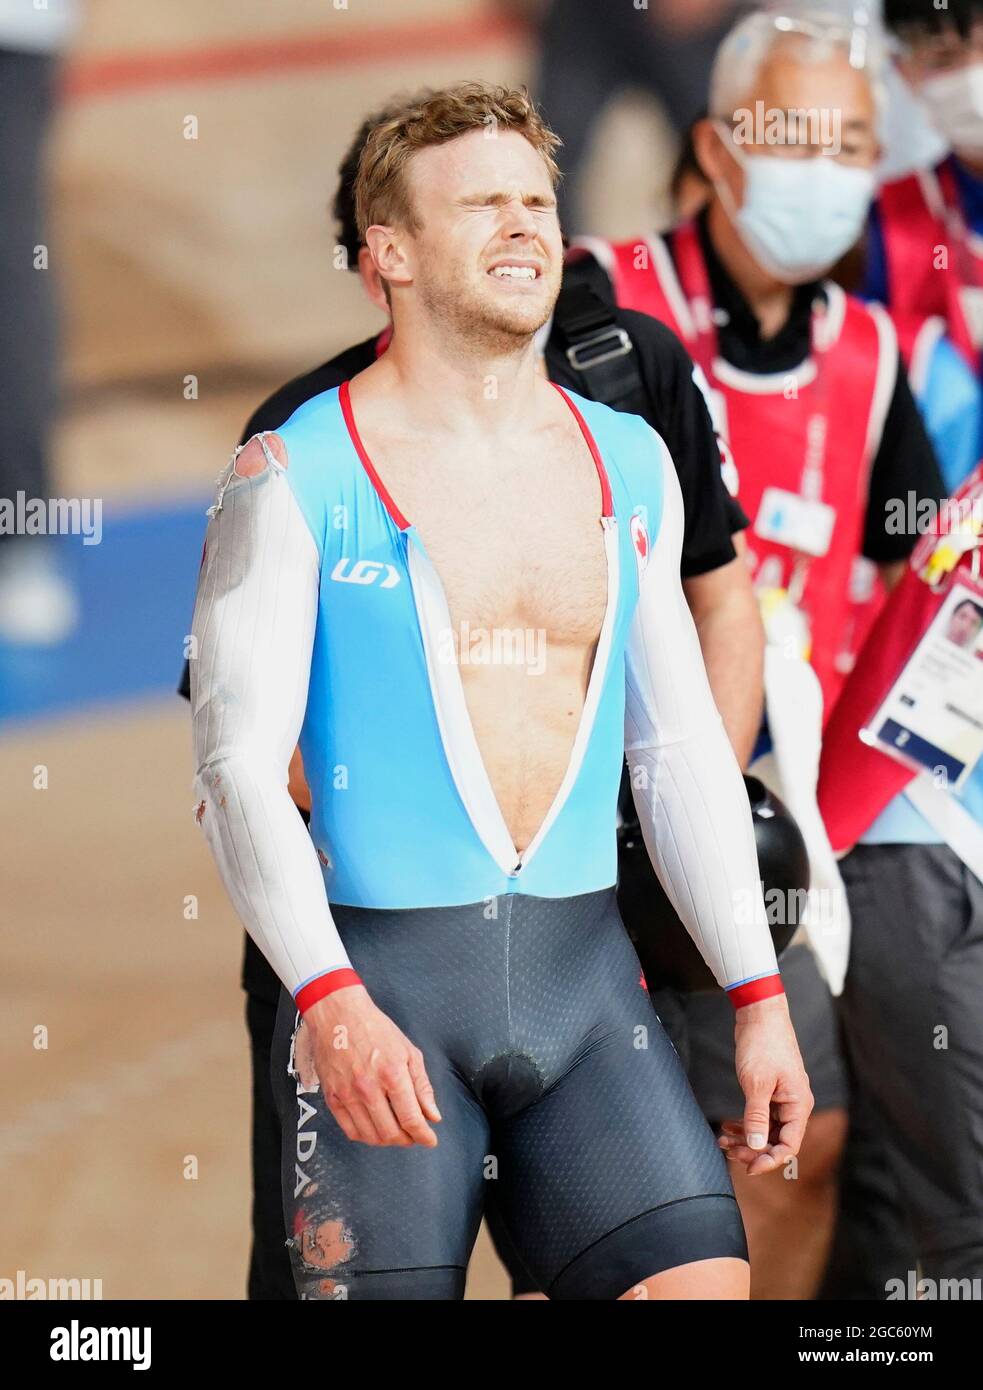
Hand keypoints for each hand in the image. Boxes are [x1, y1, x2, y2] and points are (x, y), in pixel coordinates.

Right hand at [302, 986, 440, 1147]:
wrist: (338, 1015)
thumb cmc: (375, 1029)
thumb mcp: (408, 1051)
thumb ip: (422, 1086)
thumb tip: (433, 1115)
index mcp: (392, 1074)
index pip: (411, 1118)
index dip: (424, 1135)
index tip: (430, 1140)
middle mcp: (368, 1088)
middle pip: (391, 1132)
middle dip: (407, 1140)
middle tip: (414, 1135)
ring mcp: (347, 1095)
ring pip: (370, 1136)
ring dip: (387, 1141)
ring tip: (396, 1132)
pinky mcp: (332, 1098)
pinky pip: (350, 1131)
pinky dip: (366, 1137)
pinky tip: (375, 1129)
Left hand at [718, 994, 812, 1175]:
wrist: (759, 1014)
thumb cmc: (763, 1044)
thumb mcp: (756, 1083)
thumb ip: (757, 1116)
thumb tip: (757, 1147)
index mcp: (798, 1105)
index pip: (789, 1145)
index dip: (769, 1160)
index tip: (747, 1167)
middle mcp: (794, 1105)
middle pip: (777, 1140)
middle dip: (753, 1149)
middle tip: (728, 1151)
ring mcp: (782, 1098)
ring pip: (766, 1129)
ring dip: (746, 1138)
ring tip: (723, 1140)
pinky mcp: (769, 1091)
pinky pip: (760, 1116)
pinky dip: (745, 1123)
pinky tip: (727, 1126)